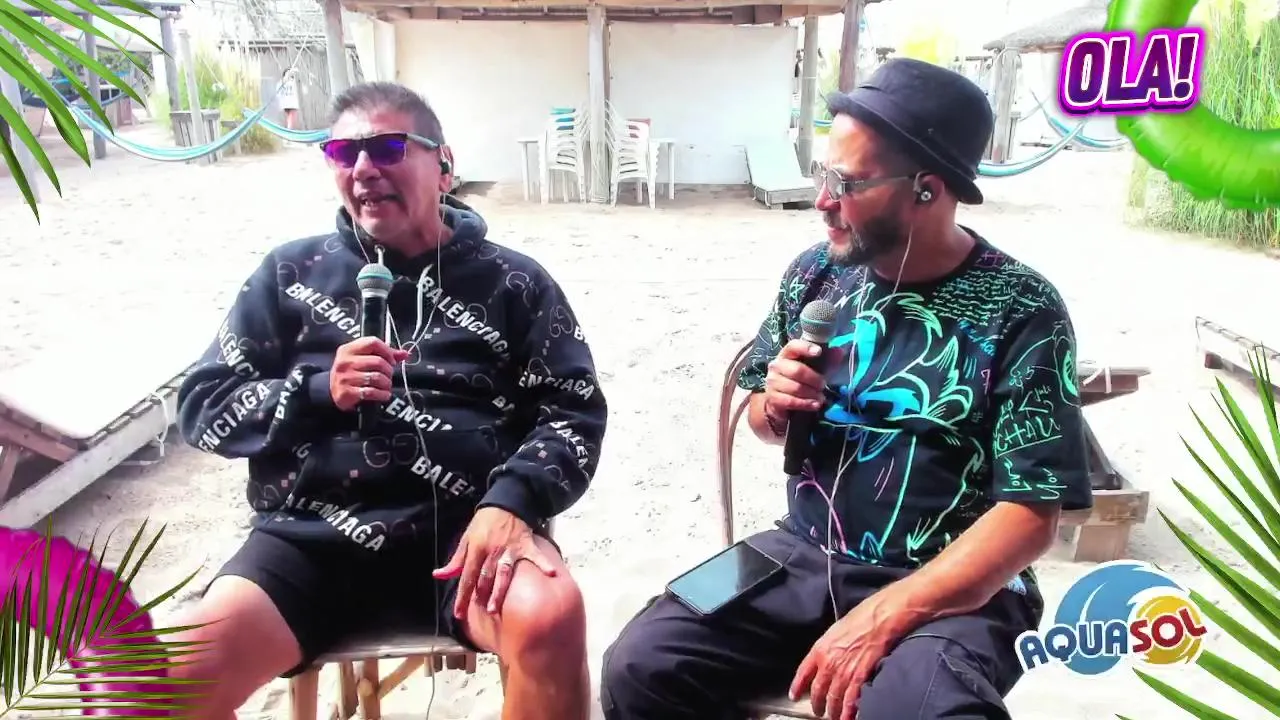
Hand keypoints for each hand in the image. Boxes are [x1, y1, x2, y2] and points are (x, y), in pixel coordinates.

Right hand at [329, 338, 407, 410]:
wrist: (330, 391)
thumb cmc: (350, 372)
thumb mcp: (361, 359)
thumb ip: (383, 354)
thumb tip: (405, 354)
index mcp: (348, 349)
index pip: (373, 342)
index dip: (387, 351)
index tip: (392, 360)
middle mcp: (345, 362)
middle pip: (378, 361)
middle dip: (389, 370)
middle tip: (389, 375)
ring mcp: (345, 378)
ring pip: (377, 377)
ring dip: (387, 383)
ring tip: (386, 385)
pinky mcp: (347, 393)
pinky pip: (372, 392)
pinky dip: (382, 394)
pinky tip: (384, 394)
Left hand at [433, 507, 557, 616]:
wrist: (505, 502)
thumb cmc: (484, 523)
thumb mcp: (467, 538)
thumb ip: (456, 560)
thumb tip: (438, 575)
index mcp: (476, 549)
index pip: (467, 577)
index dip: (462, 596)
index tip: (458, 614)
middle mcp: (492, 551)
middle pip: (484, 577)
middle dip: (480, 596)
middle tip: (480, 614)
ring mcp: (510, 549)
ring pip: (503, 573)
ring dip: (498, 591)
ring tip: (494, 608)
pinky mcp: (525, 545)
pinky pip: (535, 556)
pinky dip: (544, 564)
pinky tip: (552, 574)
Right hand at [764, 339, 825, 429]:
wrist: (781, 401)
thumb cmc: (799, 380)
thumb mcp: (815, 369)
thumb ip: (827, 360)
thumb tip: (839, 351)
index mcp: (786, 355)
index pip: (793, 346)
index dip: (805, 348)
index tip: (818, 352)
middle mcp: (776, 366)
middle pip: (796, 370)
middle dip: (814, 379)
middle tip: (823, 385)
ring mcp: (772, 383)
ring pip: (795, 388)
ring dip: (812, 393)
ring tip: (821, 397)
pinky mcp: (772, 398)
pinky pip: (791, 401)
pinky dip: (806, 403)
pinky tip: (815, 405)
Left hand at [789, 596, 906, 719]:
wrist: (878, 619)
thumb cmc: (860, 618)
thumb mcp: (835, 630)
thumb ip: (828, 648)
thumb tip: (827, 658)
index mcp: (819, 649)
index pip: (803, 673)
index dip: (797, 687)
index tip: (794, 696)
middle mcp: (828, 663)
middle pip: (818, 691)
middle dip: (817, 704)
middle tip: (818, 711)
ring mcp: (844, 672)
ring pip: (833, 699)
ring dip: (833, 711)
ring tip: (833, 717)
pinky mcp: (860, 678)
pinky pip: (851, 700)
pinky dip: (848, 712)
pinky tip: (847, 717)